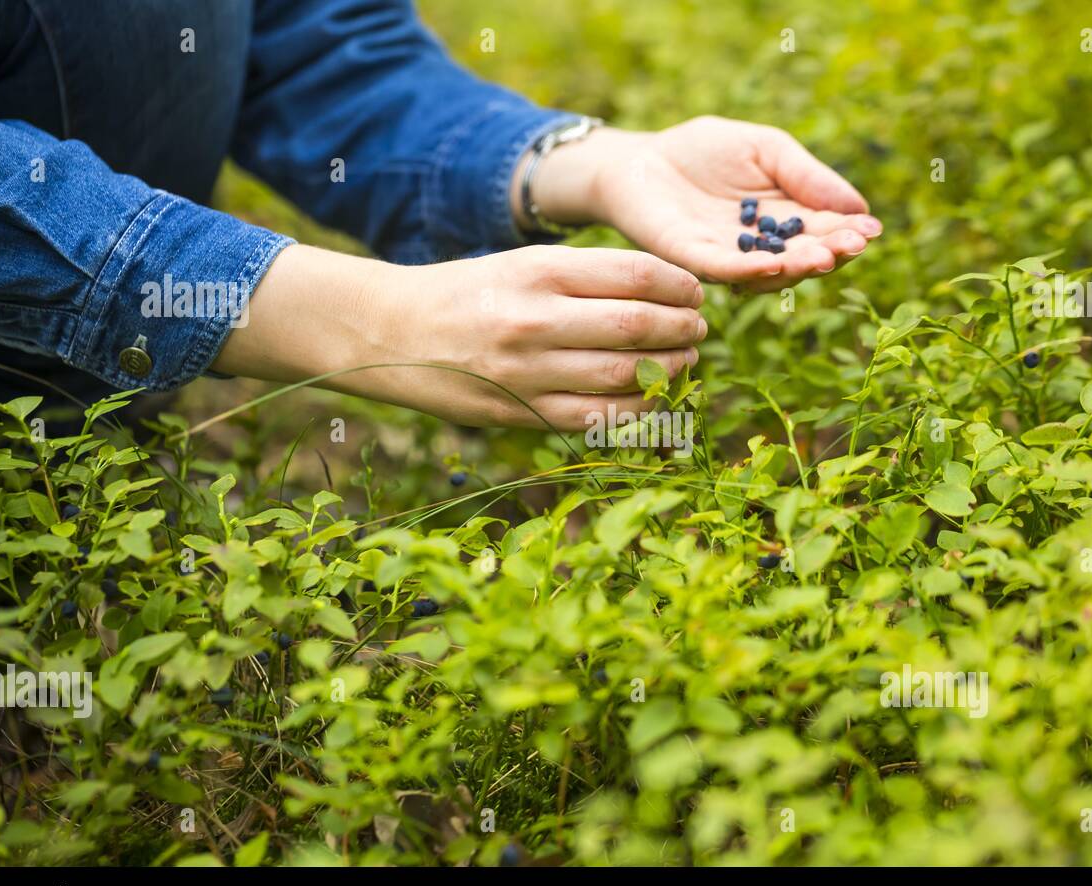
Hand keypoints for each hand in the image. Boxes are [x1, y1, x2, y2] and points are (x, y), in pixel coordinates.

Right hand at [216, 244, 705, 429]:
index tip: (697, 292)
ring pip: (624, 376)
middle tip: (700, 328)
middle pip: (637, 326)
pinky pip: (595, 418)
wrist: (390, 332)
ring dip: (669, 371)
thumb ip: (585, 276)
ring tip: (686, 361)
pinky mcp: (519, 413)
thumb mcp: (521, 262)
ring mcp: (526, 372)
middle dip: (683, 329)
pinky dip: (636, 411)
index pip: (636, 274)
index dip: (681, 285)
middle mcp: (533, 319)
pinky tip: (654, 399)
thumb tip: (663, 292)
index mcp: (537, 270)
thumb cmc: (469, 292)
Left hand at [528, 117, 881, 290]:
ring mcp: (727, 259)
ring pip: (769, 272)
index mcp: (782, 223)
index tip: (870, 230)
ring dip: (798, 267)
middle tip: (853, 246)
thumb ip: (806, 175)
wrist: (641, 159)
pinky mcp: (691, 259)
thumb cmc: (703, 151)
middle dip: (830, 252)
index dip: (846, 232)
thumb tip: (858, 205)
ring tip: (824, 257)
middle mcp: (759, 250)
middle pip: (801, 258)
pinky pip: (724, 270)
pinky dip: (749, 271)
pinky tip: (774, 266)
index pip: (822, 231)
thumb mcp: (766, 149)